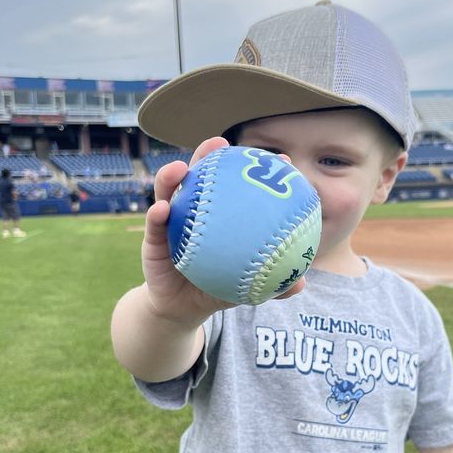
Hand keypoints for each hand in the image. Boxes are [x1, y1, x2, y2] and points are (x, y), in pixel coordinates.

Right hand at [142, 138, 304, 321]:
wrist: (183, 309)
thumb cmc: (218, 289)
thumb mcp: (247, 287)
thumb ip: (273, 284)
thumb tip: (300, 283)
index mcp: (219, 215)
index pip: (239, 186)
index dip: (257, 170)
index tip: (278, 159)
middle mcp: (194, 211)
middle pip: (201, 176)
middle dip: (208, 155)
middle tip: (219, 143)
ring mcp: (171, 222)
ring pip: (170, 192)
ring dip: (171, 176)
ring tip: (179, 168)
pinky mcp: (152, 240)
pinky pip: (153, 225)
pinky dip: (156, 214)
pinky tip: (162, 209)